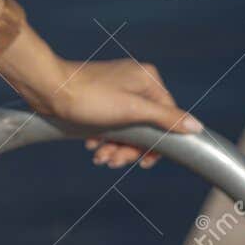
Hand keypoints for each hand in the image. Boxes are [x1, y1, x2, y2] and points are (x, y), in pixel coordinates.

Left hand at [37, 57, 202, 169]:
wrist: (47, 88)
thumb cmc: (89, 97)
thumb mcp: (131, 110)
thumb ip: (165, 119)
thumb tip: (197, 128)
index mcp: (148, 80)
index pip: (167, 120)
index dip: (155, 146)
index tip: (141, 164)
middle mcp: (136, 83)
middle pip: (147, 127)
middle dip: (129, 148)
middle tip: (111, 161)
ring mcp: (118, 90)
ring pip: (128, 128)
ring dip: (116, 147)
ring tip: (99, 157)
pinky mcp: (102, 99)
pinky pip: (113, 124)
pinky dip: (105, 138)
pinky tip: (91, 146)